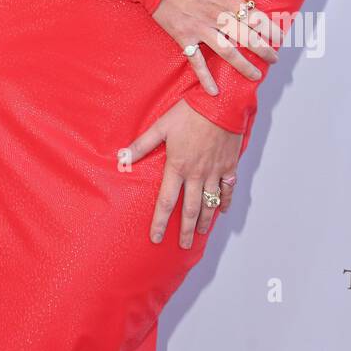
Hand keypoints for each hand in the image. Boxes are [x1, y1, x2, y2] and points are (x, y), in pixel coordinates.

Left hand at [120, 100, 240, 246]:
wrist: (221, 104)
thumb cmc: (190, 112)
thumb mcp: (161, 126)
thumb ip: (142, 144)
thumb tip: (122, 157)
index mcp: (177, 167)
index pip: (166, 201)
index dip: (160, 222)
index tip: (156, 238)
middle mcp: (196, 175)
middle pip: (190, 209)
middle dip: (184, 230)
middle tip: (182, 246)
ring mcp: (214, 172)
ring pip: (209, 203)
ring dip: (204, 221)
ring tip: (199, 234)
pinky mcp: (229, 166)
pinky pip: (228, 190)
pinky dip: (225, 202)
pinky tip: (222, 211)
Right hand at [151, 0, 280, 95]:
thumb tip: (236, 0)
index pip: (255, 16)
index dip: (270, 28)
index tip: (279, 37)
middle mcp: (215, 15)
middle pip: (246, 36)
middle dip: (264, 49)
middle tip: (274, 59)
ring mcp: (199, 28)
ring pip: (227, 52)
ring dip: (243, 65)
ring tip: (255, 75)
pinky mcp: (183, 37)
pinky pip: (195, 60)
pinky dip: (205, 77)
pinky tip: (214, 91)